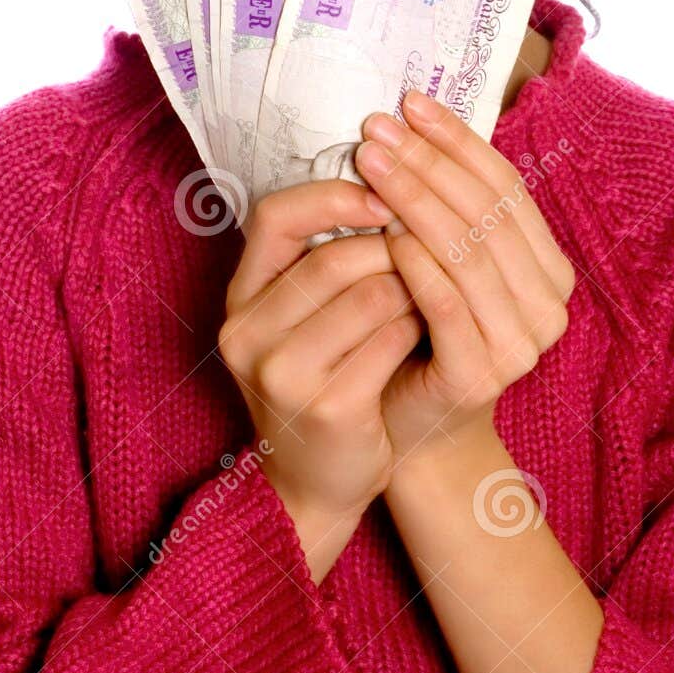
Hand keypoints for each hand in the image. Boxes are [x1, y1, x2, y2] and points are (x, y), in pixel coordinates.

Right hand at [218, 177, 423, 528]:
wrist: (315, 486)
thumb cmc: (322, 385)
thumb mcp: (301, 321)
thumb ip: (319, 262)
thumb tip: (386, 186)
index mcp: (240, 300)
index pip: (274, 217)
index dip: (332, 196)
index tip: (382, 197)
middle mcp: (247, 334)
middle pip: (333, 257)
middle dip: (391, 246)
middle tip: (429, 246)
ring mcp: (282, 375)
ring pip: (370, 295)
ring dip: (414, 285)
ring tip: (433, 288)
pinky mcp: (326, 409)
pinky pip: (389, 342)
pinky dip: (418, 327)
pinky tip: (429, 329)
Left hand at [353, 89, 575, 470]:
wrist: (416, 432)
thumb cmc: (424, 337)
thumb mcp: (448, 266)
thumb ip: (451, 212)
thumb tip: (415, 121)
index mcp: (551, 271)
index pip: (507, 187)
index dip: (458, 140)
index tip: (410, 103)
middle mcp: (551, 305)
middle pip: (486, 212)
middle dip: (429, 161)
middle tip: (378, 126)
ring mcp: (521, 341)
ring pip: (467, 249)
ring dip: (415, 196)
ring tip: (370, 160)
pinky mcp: (481, 371)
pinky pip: (446, 299)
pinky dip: (415, 257)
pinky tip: (383, 225)